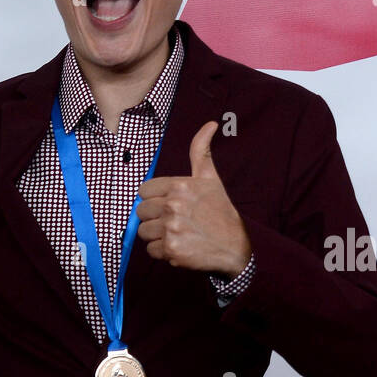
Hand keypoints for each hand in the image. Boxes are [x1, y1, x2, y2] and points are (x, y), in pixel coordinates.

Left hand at [135, 122, 251, 274]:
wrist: (235, 247)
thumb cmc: (221, 212)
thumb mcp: (210, 179)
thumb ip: (201, 151)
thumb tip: (210, 124)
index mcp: (179, 185)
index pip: (144, 191)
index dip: (154, 199)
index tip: (169, 204)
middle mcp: (173, 205)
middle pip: (141, 211)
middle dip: (154, 217)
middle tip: (174, 221)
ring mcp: (171, 228)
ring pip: (143, 231)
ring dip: (156, 235)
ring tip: (177, 233)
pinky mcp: (171, 249)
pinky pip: (150, 250)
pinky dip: (162, 252)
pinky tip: (179, 246)